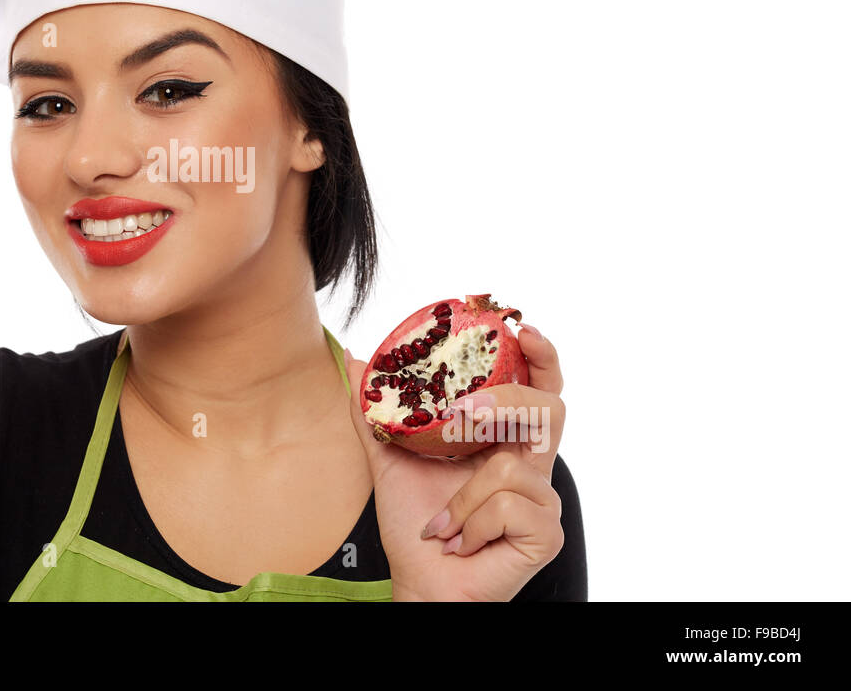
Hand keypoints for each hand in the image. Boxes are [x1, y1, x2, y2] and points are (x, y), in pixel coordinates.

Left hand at [343, 326, 566, 600]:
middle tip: (470, 410)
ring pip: (511, 467)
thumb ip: (376, 411)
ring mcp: (543, 501)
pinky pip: (509, 505)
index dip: (539, 355)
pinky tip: (462, 541)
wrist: (418, 580)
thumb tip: (360, 362)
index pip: (536, 387)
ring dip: (463, 496)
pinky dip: (471, 522)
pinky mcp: (545, 532)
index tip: (521, 328)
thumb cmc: (416, 525)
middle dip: (511, 400)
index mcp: (503, 440)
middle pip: (549, 409)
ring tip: (445, 523)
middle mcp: (531, 465)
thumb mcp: (388, 459)